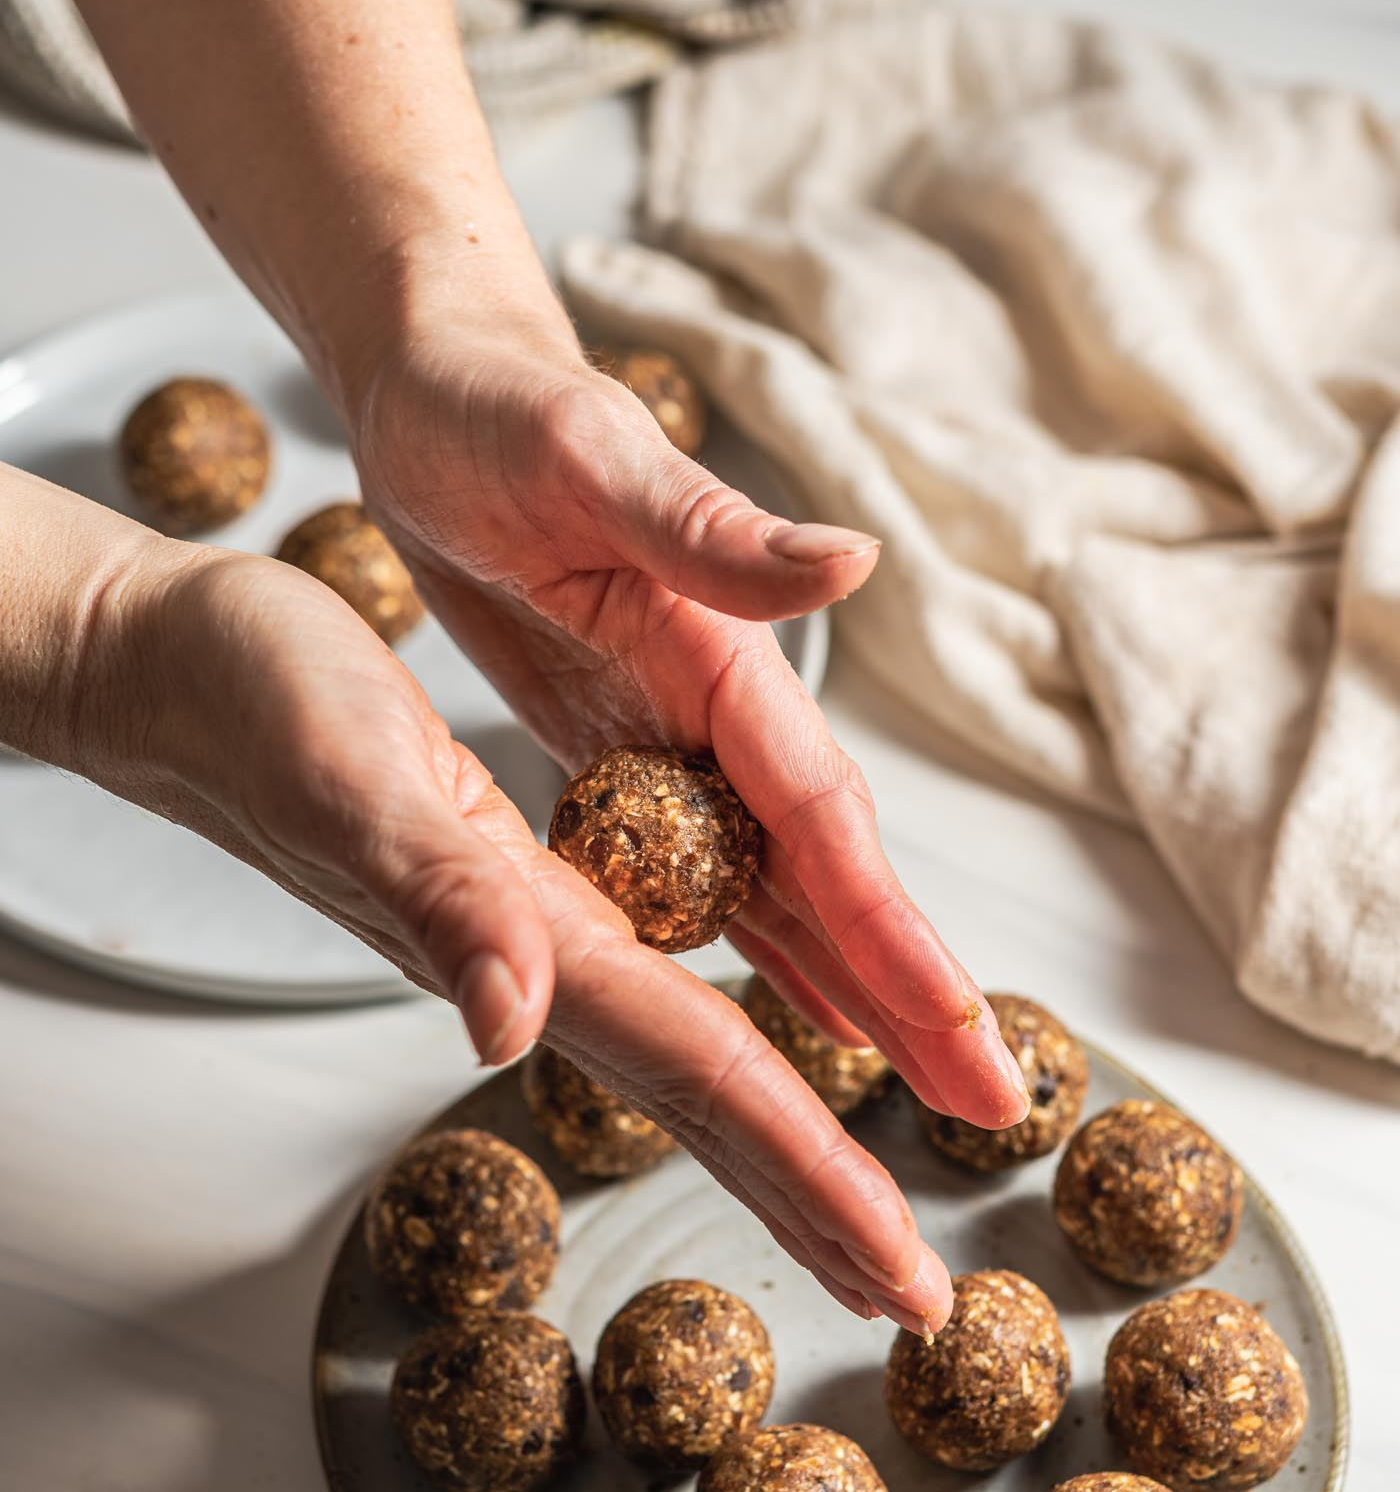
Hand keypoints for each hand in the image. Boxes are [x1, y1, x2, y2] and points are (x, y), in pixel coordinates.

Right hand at [132, 543, 953, 1331]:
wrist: (177, 679)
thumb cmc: (249, 708)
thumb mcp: (350, 782)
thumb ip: (436, 903)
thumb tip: (508, 1025)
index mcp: (534, 939)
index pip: (705, 1076)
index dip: (810, 1173)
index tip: (900, 1264)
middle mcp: (547, 959)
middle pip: (710, 1107)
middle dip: (817, 1209)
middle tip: (919, 1297)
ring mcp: (535, 936)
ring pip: (690, 1063)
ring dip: (782, 1151)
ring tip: (861, 1226)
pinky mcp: (524, 889)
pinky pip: (655, 992)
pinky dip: (725, 1054)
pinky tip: (753, 1073)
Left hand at [349, 282, 1030, 1128]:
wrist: (437, 382)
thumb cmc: (495, 405)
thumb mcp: (585, 458)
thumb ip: (710, 527)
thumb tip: (853, 563)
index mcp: (719, 653)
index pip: (822, 817)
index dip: (888, 931)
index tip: (959, 1032)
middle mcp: (716, 708)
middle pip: (829, 874)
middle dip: (908, 990)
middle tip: (990, 1108)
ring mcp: (675, 733)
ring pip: (780, 887)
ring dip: (849, 984)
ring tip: (914, 1088)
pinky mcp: (627, 744)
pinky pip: (707, 870)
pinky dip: (760, 941)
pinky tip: (791, 999)